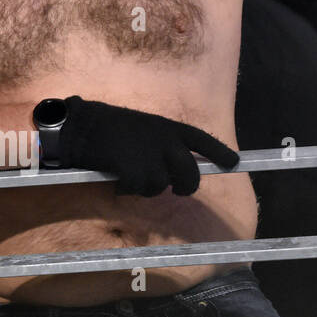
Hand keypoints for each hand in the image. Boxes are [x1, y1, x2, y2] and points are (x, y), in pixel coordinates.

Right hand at [60, 96, 238, 195]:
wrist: (82, 125)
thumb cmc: (108, 125)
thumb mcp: (142, 127)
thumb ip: (160, 144)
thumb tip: (171, 171)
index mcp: (167, 126)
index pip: (201, 139)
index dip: (220, 152)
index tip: (234, 163)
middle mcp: (165, 140)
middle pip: (190, 174)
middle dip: (185, 187)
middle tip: (176, 191)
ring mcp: (150, 155)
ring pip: (161, 185)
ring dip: (146, 187)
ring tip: (129, 178)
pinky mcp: (135, 167)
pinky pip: (139, 189)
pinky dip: (128, 190)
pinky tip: (117, 182)